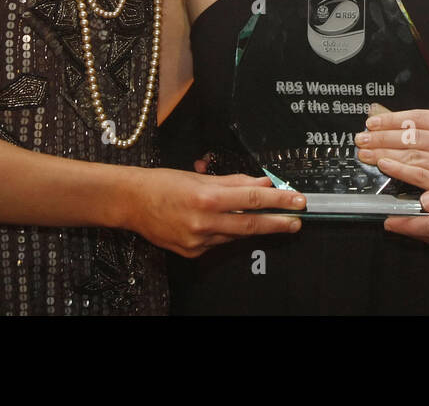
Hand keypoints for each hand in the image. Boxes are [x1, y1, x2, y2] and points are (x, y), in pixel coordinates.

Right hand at [125, 167, 305, 258]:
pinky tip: (229, 224)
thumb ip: (235, 182)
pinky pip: (220, 242)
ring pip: (236, 234)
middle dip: (278, 222)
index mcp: (207, 197)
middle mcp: (204, 221)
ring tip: (273, 220)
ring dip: (256, 227)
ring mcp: (198, 240)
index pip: (253, 199)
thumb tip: (263, 184)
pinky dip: (229, 232)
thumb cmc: (164, 183)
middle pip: (250, 223)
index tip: (297, 200)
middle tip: (297, 220)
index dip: (279, 201)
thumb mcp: (201, 176)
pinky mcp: (193, 252)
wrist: (131, 203)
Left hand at [355, 105, 428, 189]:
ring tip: (366, 152)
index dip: (392, 119)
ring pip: (411, 154)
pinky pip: (416, 173)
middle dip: (382, 136)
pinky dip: (396, 167)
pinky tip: (382, 163)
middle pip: (412, 136)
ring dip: (383, 152)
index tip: (372, 122)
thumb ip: (410, 126)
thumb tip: (378, 113)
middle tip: (363, 138)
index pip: (418, 118)